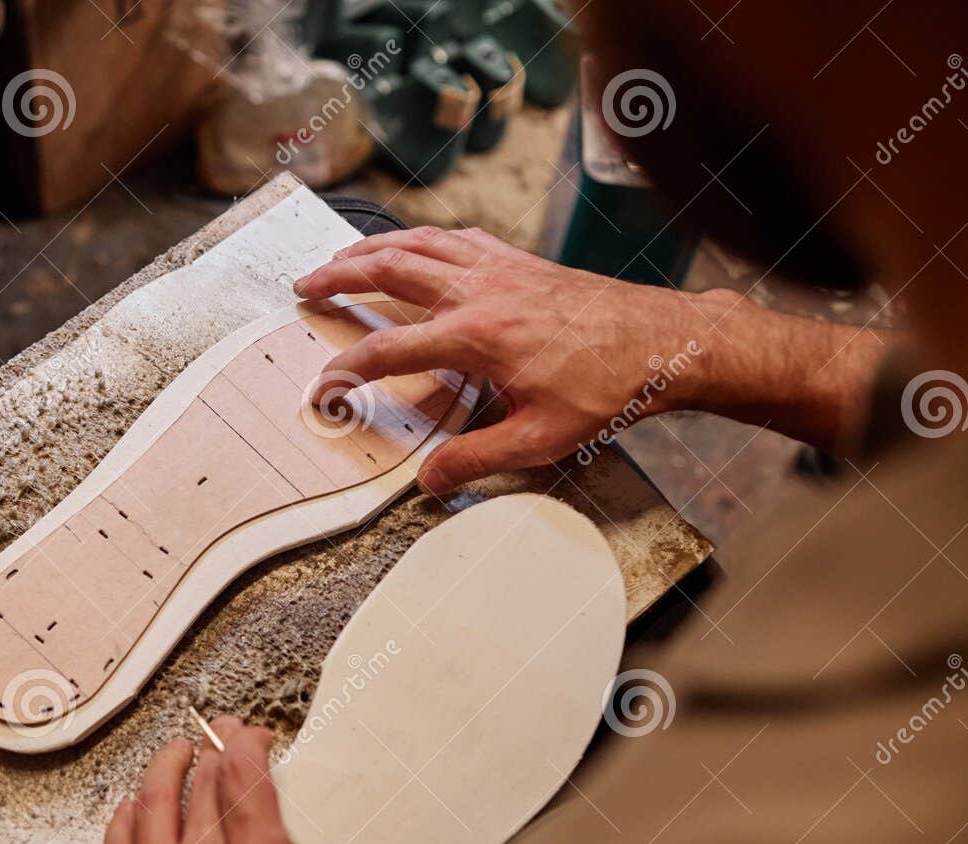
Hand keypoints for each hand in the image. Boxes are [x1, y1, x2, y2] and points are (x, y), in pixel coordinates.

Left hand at [95, 716, 423, 843]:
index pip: (248, 781)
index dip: (246, 744)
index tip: (251, 735)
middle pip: (201, 782)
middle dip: (212, 748)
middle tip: (220, 736)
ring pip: (151, 801)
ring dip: (163, 768)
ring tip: (172, 753)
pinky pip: (115, 843)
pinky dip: (125, 815)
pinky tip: (129, 810)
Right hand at [294, 227, 885, 492]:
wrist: (663, 343)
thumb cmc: (608, 388)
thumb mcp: (539, 441)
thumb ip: (476, 460)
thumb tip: (429, 483)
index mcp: (478, 336)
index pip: (390, 350)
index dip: (346, 371)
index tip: (321, 388)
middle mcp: (481, 291)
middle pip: (390, 271)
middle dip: (339, 277)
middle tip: (304, 287)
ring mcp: (500, 268)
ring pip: (418, 243)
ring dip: (371, 248)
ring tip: (338, 258)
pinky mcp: (518, 260)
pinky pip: (455, 237)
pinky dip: (420, 237)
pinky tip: (411, 244)